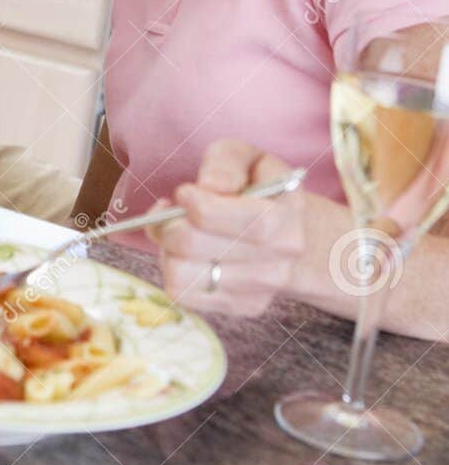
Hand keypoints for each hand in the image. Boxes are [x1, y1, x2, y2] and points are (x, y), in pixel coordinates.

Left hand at [148, 140, 305, 316]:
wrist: (297, 234)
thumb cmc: (264, 190)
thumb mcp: (250, 158)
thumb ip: (226, 162)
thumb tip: (208, 187)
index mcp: (280, 217)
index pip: (208, 216)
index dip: (186, 202)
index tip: (186, 192)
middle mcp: (276, 259)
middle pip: (189, 245)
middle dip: (168, 224)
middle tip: (172, 212)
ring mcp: (261, 289)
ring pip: (180, 276)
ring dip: (167, 251)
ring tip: (179, 234)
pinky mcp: (245, 306)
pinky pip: (185, 295)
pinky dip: (175, 272)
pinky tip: (187, 256)